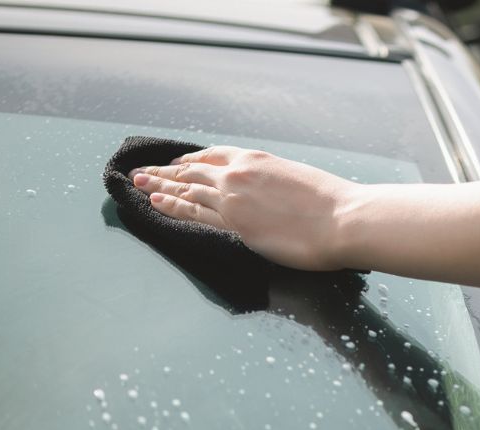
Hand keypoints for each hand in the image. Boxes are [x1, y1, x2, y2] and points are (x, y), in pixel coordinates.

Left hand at [129, 146, 356, 270]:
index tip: (178, 162)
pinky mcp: (233, 223)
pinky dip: (169, 204)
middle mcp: (239, 173)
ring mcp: (233, 197)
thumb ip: (278, 182)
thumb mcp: (301, 180)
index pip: (214, 156)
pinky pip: (191, 212)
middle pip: (191, 170)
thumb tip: (273, 194)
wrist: (344, 220)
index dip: (192, 160)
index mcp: (258, 159)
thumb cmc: (334, 205)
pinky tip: (153, 201)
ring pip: (185, 187)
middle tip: (142, 170)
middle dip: (164, 170)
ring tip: (135, 183)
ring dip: (157, 184)